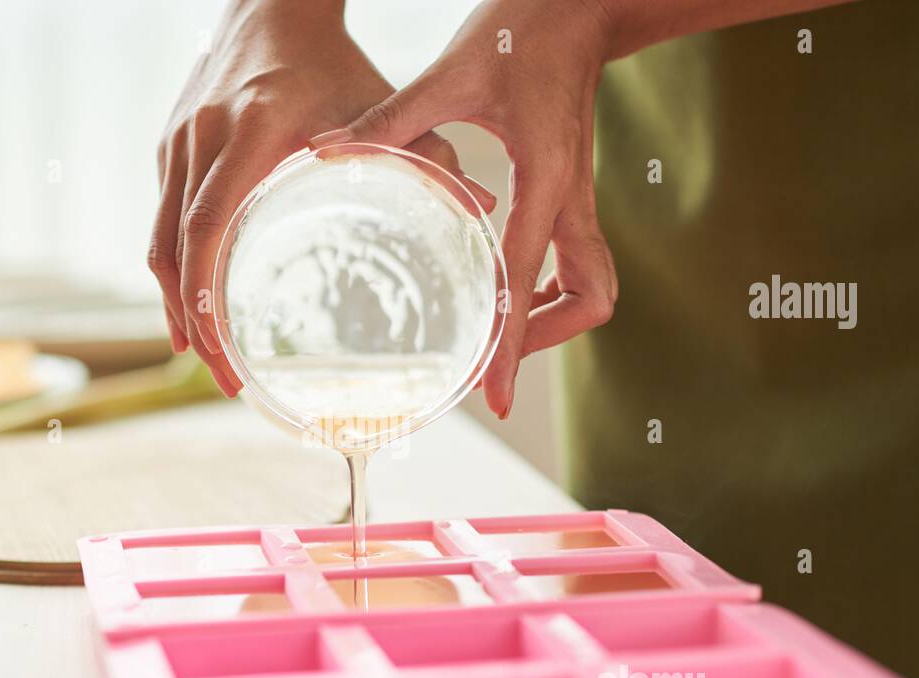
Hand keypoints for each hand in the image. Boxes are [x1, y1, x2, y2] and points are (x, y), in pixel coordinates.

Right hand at [149, 0, 496, 395]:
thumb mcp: (377, 103)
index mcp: (250, 134)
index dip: (207, 300)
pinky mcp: (170, 144)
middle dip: (191, 321)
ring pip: (159, 238)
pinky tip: (192, 299)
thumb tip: (479, 210)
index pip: (210, 230)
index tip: (223, 354)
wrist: (271, 3)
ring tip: (202, 351)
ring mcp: (177, 142)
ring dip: (174, 301)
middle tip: (221, 375)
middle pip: (174, 249)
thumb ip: (428, 155)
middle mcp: (202, 139)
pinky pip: (162, 216)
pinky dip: (174, 265)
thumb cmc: (330, 60)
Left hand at [310, 0, 618, 417]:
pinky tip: (508, 280)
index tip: (495, 398)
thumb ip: (390, 123)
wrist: (581, 2)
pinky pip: (578, 260)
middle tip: (497, 357)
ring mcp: (579, 198)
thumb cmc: (522, 29)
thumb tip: (326, 153)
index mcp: (545, 180)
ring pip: (593, 285)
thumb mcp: (451, 74)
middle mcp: (571, 199)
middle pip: (589, 299)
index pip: (529, 283)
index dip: (513, 347)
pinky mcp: (574, 190)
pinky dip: (549, 286)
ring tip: (501, 329)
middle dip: (548, 337)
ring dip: (554, 316)